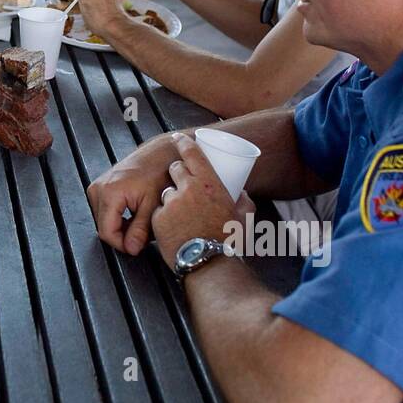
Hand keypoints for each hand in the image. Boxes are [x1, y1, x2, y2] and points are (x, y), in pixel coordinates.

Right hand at [87, 134, 184, 254]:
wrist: (161, 153)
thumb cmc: (161, 173)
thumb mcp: (153, 205)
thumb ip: (140, 230)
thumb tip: (131, 248)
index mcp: (109, 192)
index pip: (106, 232)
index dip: (122, 244)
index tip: (136, 246)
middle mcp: (99, 188)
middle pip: (103, 226)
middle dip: (123, 235)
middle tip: (143, 233)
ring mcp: (97, 185)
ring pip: (104, 220)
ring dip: (120, 226)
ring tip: (141, 220)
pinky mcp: (100, 185)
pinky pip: (105, 210)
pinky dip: (118, 216)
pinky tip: (134, 212)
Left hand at [151, 133, 239, 265]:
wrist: (209, 264)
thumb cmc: (229, 241)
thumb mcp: (243, 218)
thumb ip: (245, 202)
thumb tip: (242, 193)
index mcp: (209, 183)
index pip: (192, 153)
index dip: (183, 143)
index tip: (178, 138)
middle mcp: (187, 188)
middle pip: (175, 169)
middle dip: (178, 173)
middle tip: (184, 185)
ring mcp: (170, 203)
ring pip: (166, 191)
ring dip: (171, 197)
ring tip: (182, 214)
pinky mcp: (158, 218)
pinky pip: (159, 211)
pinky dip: (164, 216)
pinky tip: (174, 228)